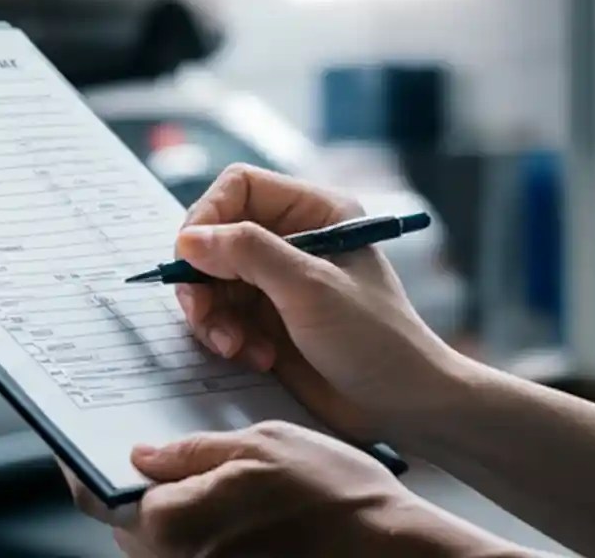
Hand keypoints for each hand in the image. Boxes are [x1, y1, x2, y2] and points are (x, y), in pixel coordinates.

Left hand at [72, 421, 519, 557]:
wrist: (400, 553)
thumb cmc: (339, 498)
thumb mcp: (263, 446)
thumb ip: (194, 454)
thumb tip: (142, 455)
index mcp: (176, 523)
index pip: (99, 501)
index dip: (79, 469)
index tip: (70, 448)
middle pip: (127, 526)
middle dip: (126, 488)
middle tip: (135, 448)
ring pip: (159, 543)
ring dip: (161, 510)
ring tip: (183, 472)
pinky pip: (192, 555)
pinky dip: (193, 529)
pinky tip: (218, 504)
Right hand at [175, 164, 467, 441]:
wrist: (405, 408)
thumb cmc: (376, 341)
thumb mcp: (310, 289)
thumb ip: (248, 254)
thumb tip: (189, 239)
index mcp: (313, 212)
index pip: (238, 187)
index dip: (208, 217)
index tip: (192, 258)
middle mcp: (291, 240)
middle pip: (214, 237)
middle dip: (204, 280)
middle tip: (203, 316)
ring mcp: (276, 281)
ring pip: (210, 281)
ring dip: (213, 317)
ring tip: (236, 347)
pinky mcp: (267, 320)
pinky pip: (221, 316)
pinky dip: (226, 338)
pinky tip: (256, 358)